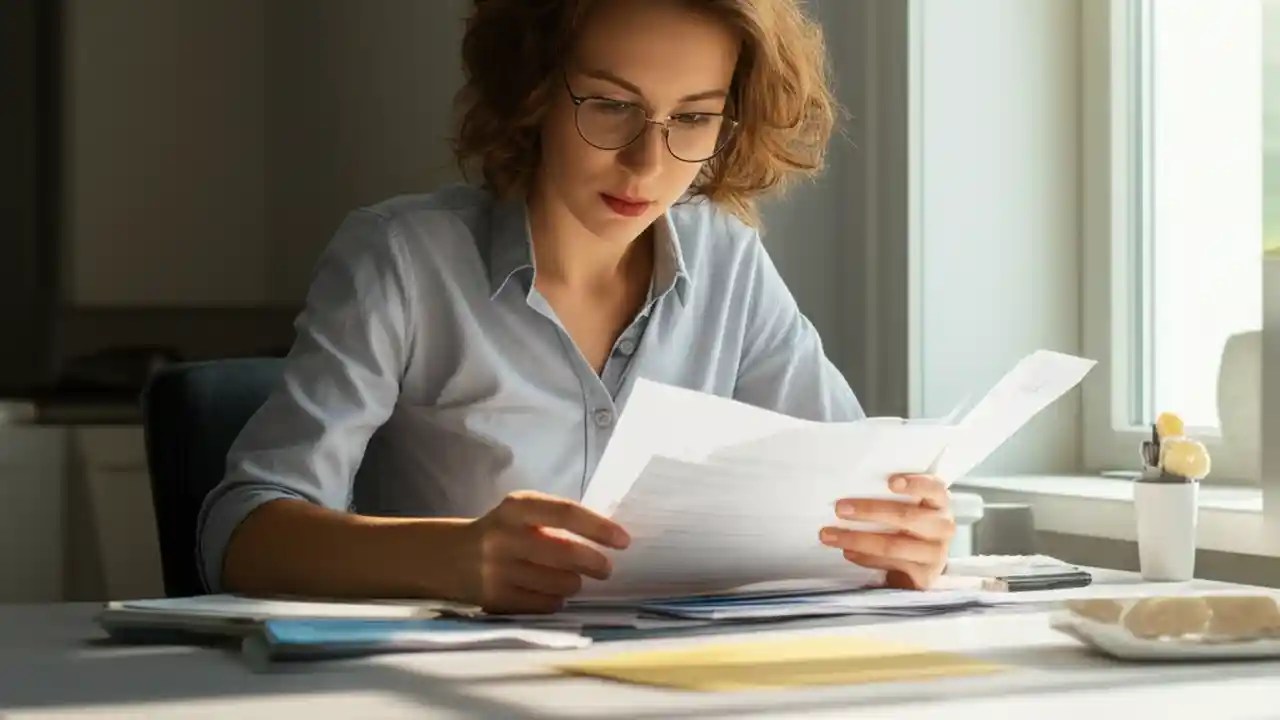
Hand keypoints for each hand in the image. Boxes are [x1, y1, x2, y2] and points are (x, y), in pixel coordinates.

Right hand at [461, 491, 629, 613]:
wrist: (449, 557)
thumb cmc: (501, 531)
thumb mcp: (520, 513)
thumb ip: (555, 519)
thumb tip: (608, 538)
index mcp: (515, 507)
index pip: (564, 513)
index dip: (598, 527)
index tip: (624, 541)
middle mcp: (504, 537)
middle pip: (565, 554)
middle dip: (594, 563)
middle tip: (605, 569)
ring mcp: (498, 571)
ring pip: (559, 584)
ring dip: (574, 583)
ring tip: (571, 579)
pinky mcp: (496, 599)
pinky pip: (545, 604)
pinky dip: (556, 600)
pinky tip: (550, 592)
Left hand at [819, 473, 954, 589]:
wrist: (922, 566)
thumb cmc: (909, 528)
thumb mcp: (907, 509)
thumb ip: (890, 499)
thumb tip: (846, 487)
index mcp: (939, 503)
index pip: (933, 488)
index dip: (914, 484)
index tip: (891, 482)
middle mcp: (943, 526)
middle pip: (906, 516)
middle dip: (869, 511)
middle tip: (840, 508)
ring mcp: (935, 554)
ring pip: (893, 545)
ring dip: (858, 539)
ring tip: (830, 535)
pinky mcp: (924, 576)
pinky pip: (890, 565)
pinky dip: (865, 558)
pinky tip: (848, 552)